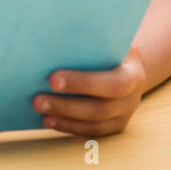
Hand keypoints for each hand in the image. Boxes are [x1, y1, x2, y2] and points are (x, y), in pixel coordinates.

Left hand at [32, 45, 147, 136]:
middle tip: (36, 99)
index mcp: (133, 73)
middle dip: (66, 105)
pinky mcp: (113, 125)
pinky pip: (90, 131)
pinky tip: (48, 120)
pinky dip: (68, 126)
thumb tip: (55, 38)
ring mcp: (124, 114)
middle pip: (100, 108)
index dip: (83, 84)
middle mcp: (132, 97)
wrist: (129, 64)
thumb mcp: (111, 40)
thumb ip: (93, 41)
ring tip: (39, 108)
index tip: (52, 79)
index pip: (112, 83)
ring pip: (93, 123)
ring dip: (64, 117)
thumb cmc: (111, 47)